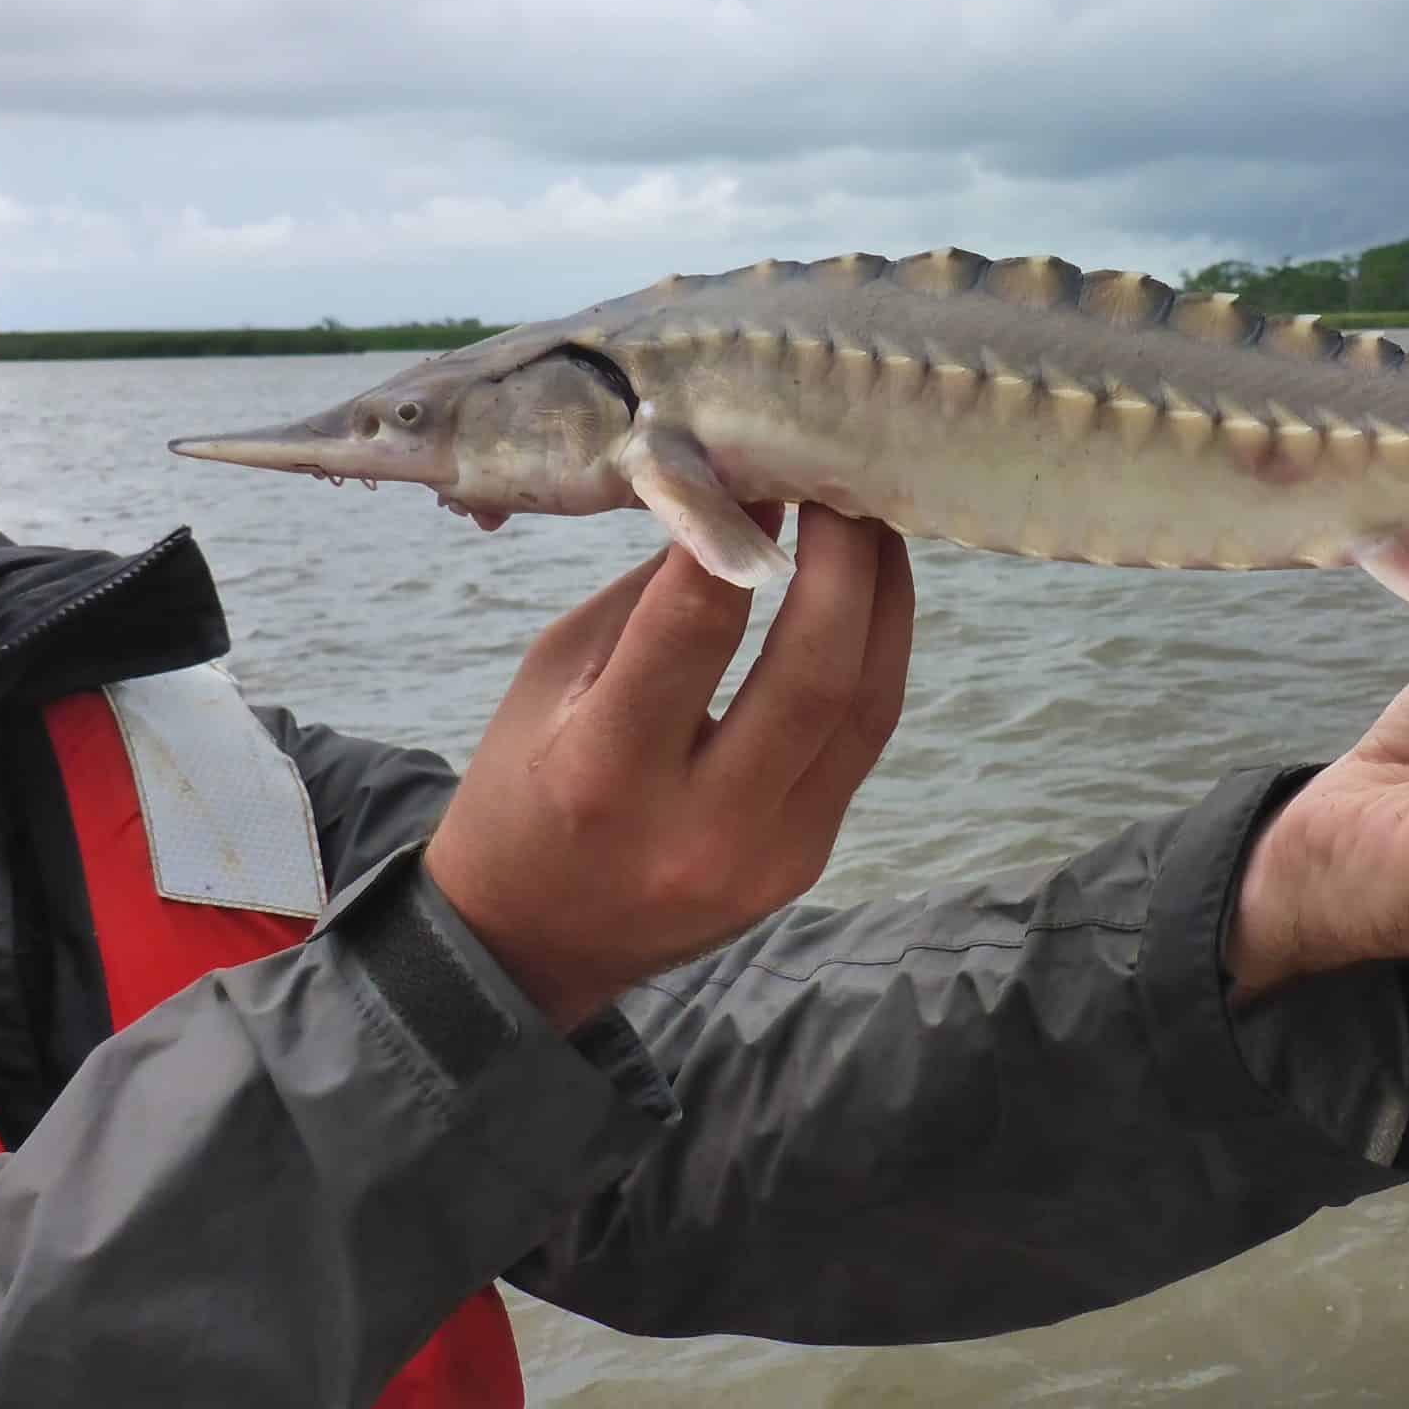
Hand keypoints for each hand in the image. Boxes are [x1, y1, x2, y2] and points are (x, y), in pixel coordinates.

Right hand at [423, 502, 913, 1029]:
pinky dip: (873, 659)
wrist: (529, 943)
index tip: (760, 465)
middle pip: (814, 674)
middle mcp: (697, 825)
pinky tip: (870, 598)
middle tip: (845, 480)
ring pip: (865, 708)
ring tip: (875, 523)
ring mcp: (767, 857)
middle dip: (846, 561)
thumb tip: (737, 499)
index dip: (736, 531)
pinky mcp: (805, 863)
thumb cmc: (524, 785)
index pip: (692, 628)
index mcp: (604, 770)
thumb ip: (649, 598)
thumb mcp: (549, 679)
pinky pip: (861, 743)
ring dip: (883, 602)